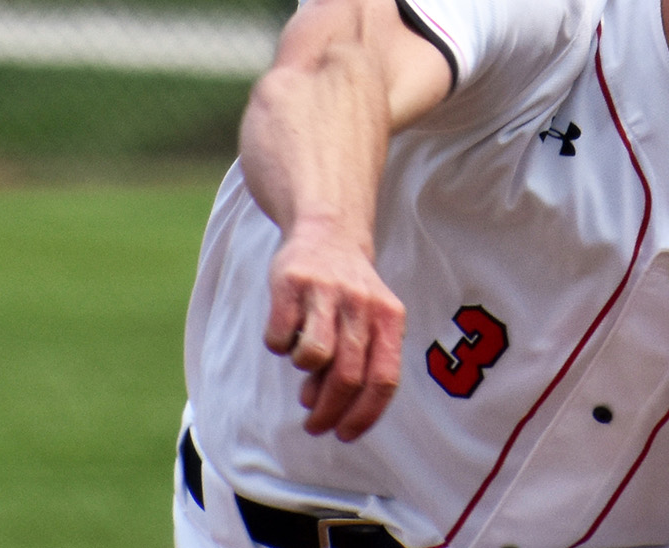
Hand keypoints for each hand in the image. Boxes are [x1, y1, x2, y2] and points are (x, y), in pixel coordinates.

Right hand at [263, 223, 405, 440]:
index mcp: (389, 318)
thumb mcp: (370, 323)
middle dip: (328, 412)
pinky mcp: (290, 282)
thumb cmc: (350, 293)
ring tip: (304, 359)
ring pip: (313, 356)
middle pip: (347, 377)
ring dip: (304, 371)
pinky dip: (279, 344)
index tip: (344, 435)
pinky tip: (286, 331)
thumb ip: (356, 363)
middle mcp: (362, 305)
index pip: (384, 380)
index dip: (364, 415)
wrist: (328, 232)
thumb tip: (319, 405)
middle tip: (314, 426)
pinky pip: (279, 336)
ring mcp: (326, 292)